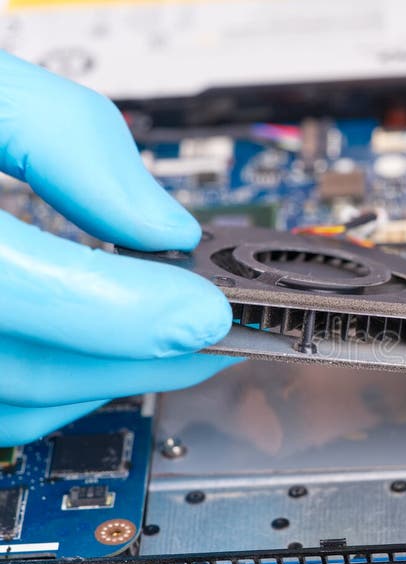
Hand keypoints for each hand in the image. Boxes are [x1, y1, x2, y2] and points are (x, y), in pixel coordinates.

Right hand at [0, 51, 236, 444]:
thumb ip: (70, 138)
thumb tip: (158, 220)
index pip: (28, 290)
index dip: (131, 311)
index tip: (204, 309)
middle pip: (27, 365)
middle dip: (139, 356)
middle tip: (207, 333)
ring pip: (6, 405)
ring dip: (102, 382)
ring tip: (169, 347)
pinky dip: (46, 393)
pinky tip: (91, 359)